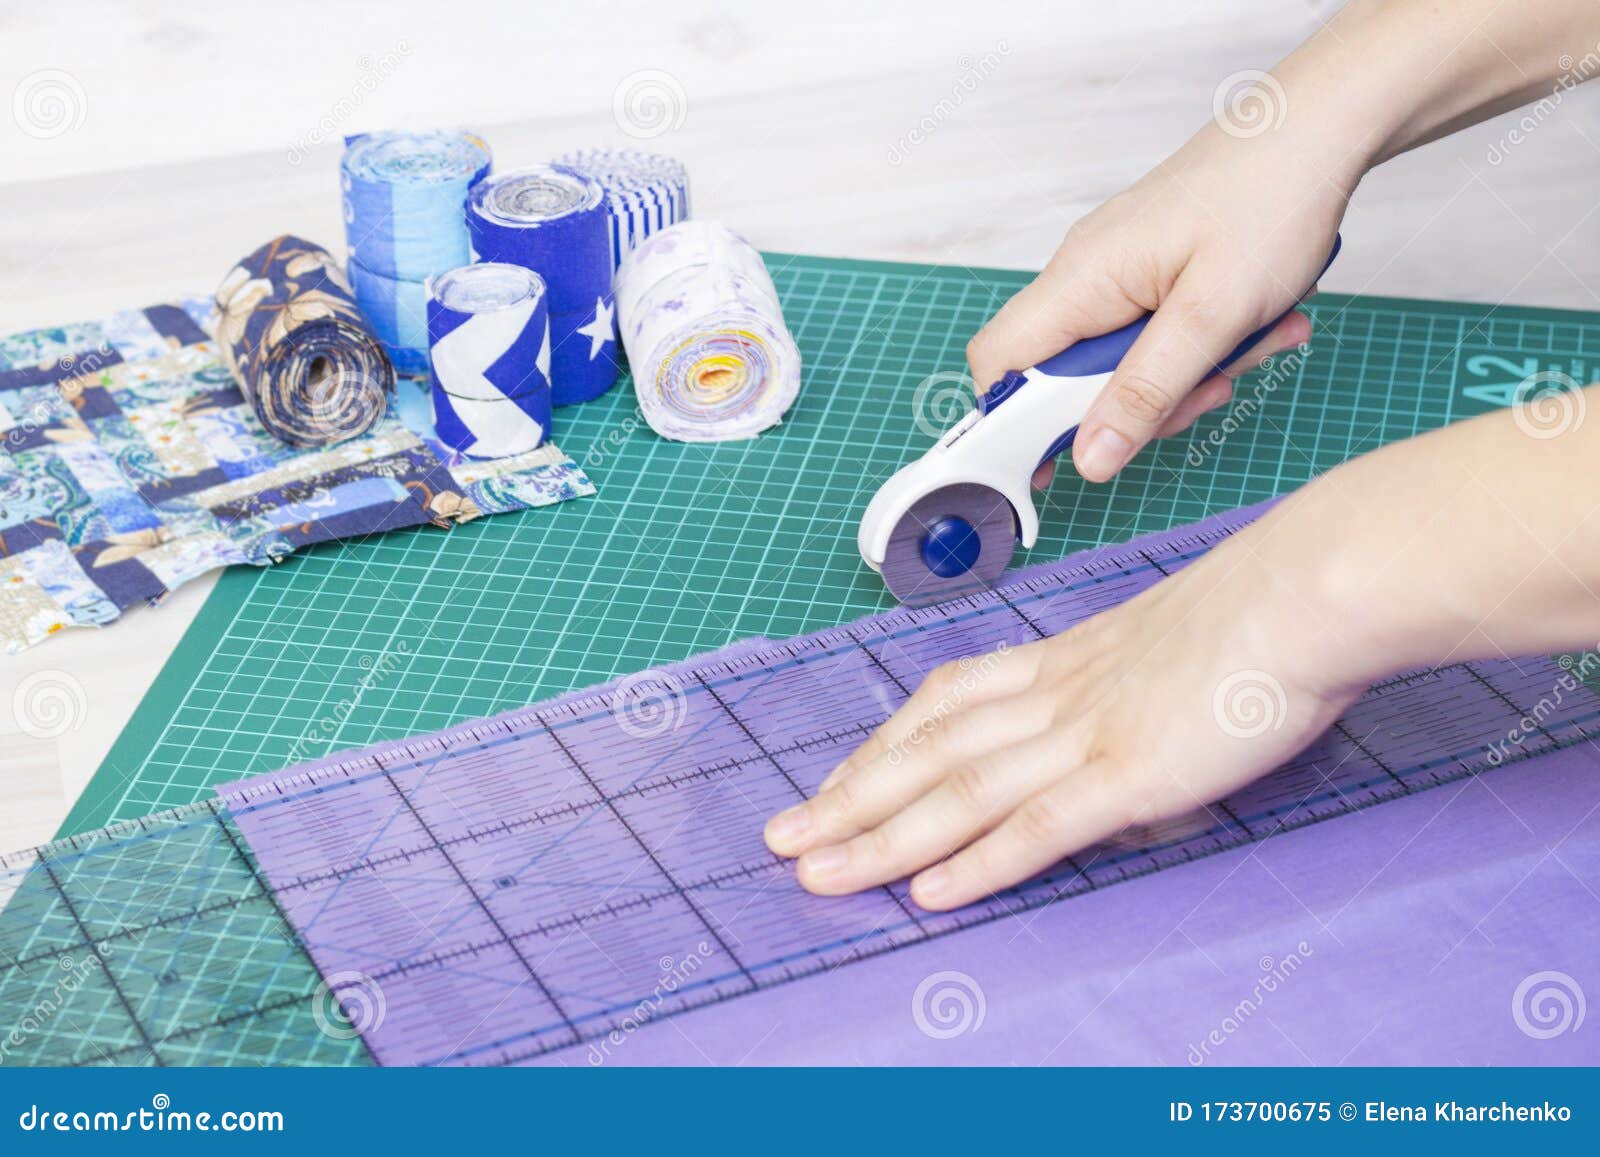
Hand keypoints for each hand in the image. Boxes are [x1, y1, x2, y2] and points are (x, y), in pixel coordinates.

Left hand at [764, 511, 1366, 909]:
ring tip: (818, 872)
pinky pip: (1035, 825)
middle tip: (783, 836)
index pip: (946, 703)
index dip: (883, 745)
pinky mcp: (1127, 770)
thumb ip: (1126, 699)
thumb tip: (1113, 755)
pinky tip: (929, 892)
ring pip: (958, 789)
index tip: (839, 778)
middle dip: (846, 798)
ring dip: (880, 837)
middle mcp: (1053, 693)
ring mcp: (1084, 731)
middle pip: (926, 749)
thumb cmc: (1257, 615)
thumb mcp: (1168, 650)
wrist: (1305, 590)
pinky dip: (976, 862)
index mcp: (1062, 658)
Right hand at [967, 105, 1354, 487]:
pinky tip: (1259, 325)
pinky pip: (1157, 332)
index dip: (1016, 423)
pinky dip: (1203, 343)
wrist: (1322, 126)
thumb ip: (1145, 395)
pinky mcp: (1153, 269)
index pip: (1000, 364)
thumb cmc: (1270, 199)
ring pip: (1123, 360)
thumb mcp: (1212, 318)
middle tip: (1205, 391)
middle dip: (1136, 402)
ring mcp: (1119, 270)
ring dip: (1186, 374)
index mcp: (1080, 280)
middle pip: (1068, 375)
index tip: (1059, 463)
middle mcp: (1086, 274)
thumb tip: (1088, 461)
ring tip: (1251, 345)